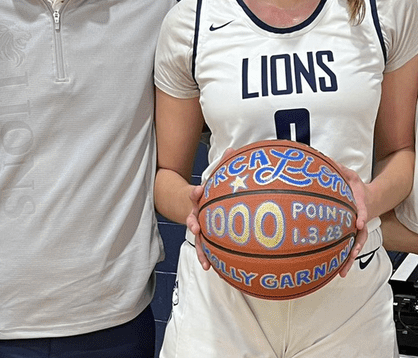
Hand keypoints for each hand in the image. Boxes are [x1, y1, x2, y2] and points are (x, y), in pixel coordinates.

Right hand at [190, 147, 234, 270]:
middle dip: (192, 222)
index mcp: (197, 198)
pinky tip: (210, 267)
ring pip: (196, 238)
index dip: (196, 192)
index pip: (194, 193)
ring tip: (204, 258)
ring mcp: (196, 226)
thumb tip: (233, 150)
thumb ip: (222, 165)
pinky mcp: (201, 237)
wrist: (184, 200)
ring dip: (199, 247)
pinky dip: (205, 256)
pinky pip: (203, 247)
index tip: (198, 190)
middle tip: (195, 226)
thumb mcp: (212, 176)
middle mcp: (194, 212)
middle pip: (191, 218)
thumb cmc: (206, 189)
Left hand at [334, 162, 369, 277]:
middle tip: (352, 253)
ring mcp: (357, 230)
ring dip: (350, 259)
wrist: (369, 198)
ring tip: (343, 270)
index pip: (362, 210)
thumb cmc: (356, 187)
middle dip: (357, 245)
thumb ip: (338, 168)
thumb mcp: (349, 175)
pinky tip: (338, 272)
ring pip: (356, 246)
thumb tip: (323, 159)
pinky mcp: (351, 237)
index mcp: (360, 204)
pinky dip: (345, 261)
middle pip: (361, 235)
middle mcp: (360, 220)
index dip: (361, 215)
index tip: (359, 221)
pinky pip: (348, 250)